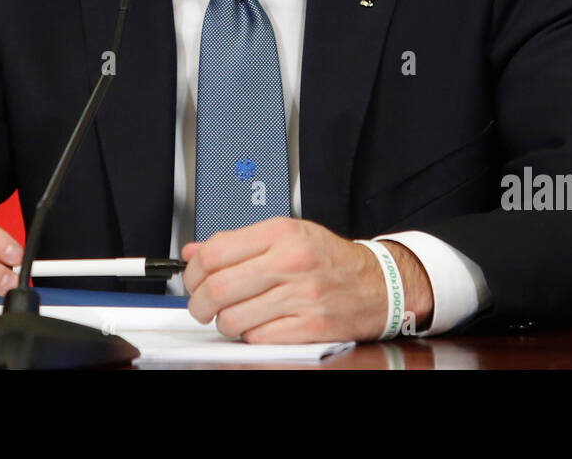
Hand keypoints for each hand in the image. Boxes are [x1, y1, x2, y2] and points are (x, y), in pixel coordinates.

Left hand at [181, 217, 433, 342]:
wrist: (378, 284)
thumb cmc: (329, 259)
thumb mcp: (286, 234)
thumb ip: (238, 242)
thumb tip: (193, 251)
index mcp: (282, 233)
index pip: (215, 252)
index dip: (194, 270)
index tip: (194, 278)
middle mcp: (291, 262)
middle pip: (219, 288)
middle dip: (199, 303)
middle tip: (201, 306)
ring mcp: (301, 296)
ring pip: (233, 318)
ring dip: (223, 323)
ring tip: (231, 316)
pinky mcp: (309, 327)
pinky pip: (258, 338)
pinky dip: (250, 336)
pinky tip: (257, 325)